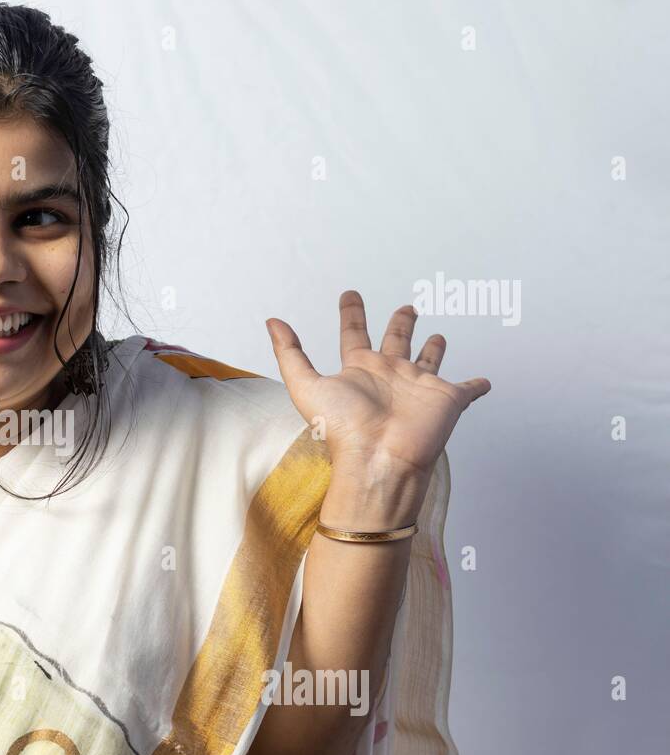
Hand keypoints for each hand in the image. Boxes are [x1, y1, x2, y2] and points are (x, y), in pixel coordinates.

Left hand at [265, 290, 490, 480]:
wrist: (379, 460)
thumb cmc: (344, 429)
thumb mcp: (306, 385)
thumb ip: (290, 353)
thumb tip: (272, 322)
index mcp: (360, 369)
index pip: (354, 334)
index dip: (352, 313)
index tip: (350, 294)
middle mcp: (390, 375)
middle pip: (395, 341)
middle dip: (400, 323)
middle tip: (406, 308)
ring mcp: (419, 387)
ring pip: (429, 360)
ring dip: (434, 348)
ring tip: (438, 336)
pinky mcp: (447, 400)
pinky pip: (466, 390)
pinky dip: (476, 386)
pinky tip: (483, 382)